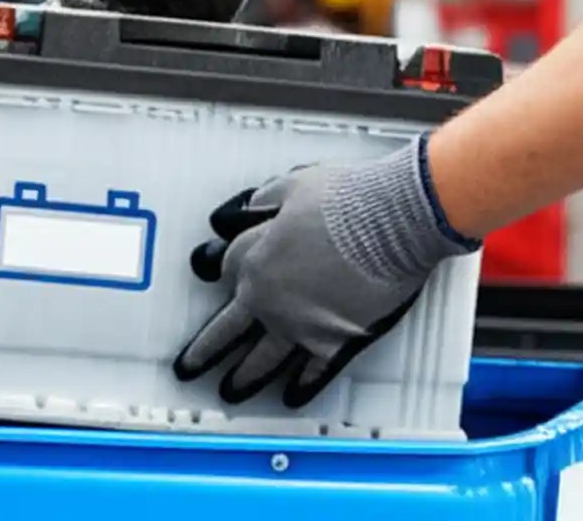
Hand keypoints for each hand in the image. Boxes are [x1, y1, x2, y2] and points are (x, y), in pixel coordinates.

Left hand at [173, 136, 478, 407]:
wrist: (396, 218)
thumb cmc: (346, 197)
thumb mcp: (292, 186)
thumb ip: (267, 200)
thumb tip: (252, 205)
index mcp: (254, 260)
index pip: (225, 267)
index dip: (221, 266)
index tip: (215, 273)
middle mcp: (269, 300)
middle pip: (226, 330)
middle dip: (204, 350)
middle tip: (186, 367)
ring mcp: (300, 325)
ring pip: (262, 360)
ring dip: (243, 377)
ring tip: (228, 391)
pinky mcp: (336, 340)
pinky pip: (314, 370)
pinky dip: (302, 384)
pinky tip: (290, 397)